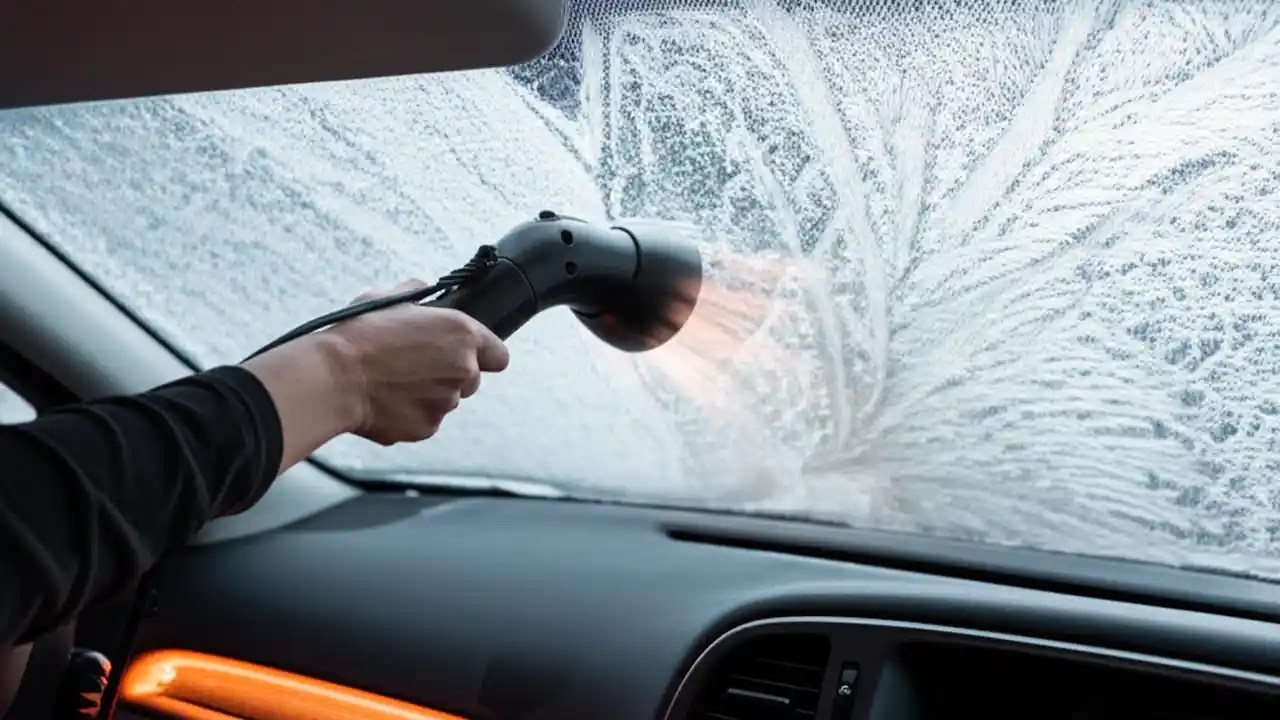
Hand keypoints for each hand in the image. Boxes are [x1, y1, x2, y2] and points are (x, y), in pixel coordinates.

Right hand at [243, 279, 508, 473]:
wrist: (333, 377)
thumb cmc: (359, 334)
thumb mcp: (388, 298)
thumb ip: (414, 292)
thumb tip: (420, 288)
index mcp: (463, 335)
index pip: (499, 356)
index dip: (484, 355)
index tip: (466, 354)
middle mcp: (463, 370)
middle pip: (471, 380)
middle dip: (450, 374)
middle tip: (416, 366)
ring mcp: (446, 403)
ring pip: (446, 401)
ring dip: (429, 394)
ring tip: (394, 382)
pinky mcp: (427, 428)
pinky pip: (426, 421)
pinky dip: (410, 414)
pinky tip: (386, 400)